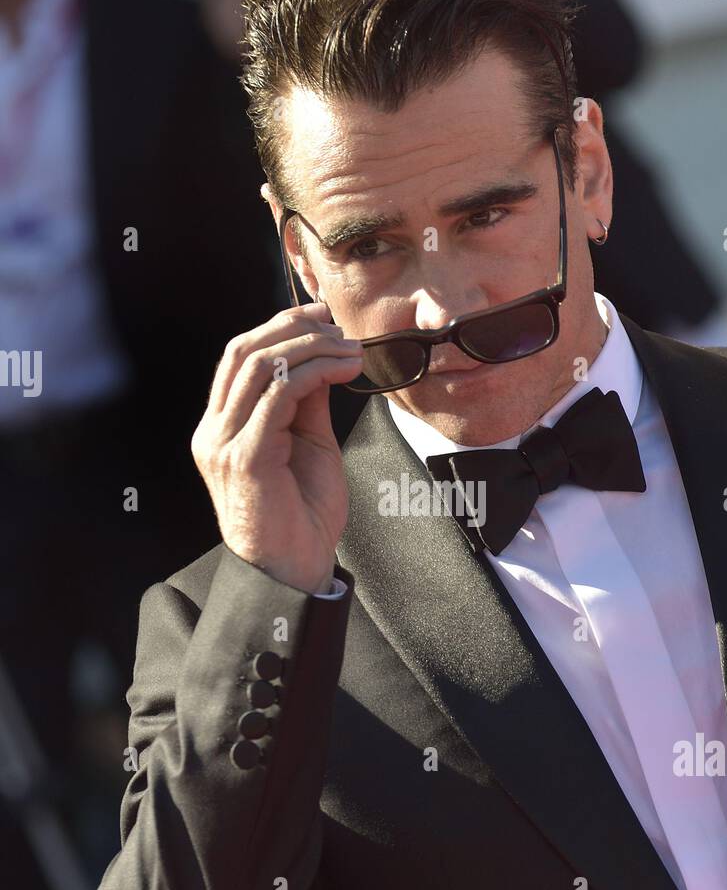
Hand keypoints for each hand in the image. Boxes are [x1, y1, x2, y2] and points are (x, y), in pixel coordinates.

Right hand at [191, 302, 363, 592]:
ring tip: (349, 349)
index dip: (281, 326)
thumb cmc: (303, 517)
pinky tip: (342, 371)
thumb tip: (321, 358)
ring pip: (258, 366)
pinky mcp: (245, 458)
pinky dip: (313, 373)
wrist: (295, 572)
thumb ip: (307, 403)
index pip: (240, 356)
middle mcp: (214, 430)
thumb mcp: (309, 444)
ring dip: (309, 347)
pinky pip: (276, 396)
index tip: (324, 317)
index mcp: (223, 426)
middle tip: (338, 326)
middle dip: (294, 327)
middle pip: (243, 350)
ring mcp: (224, 443)